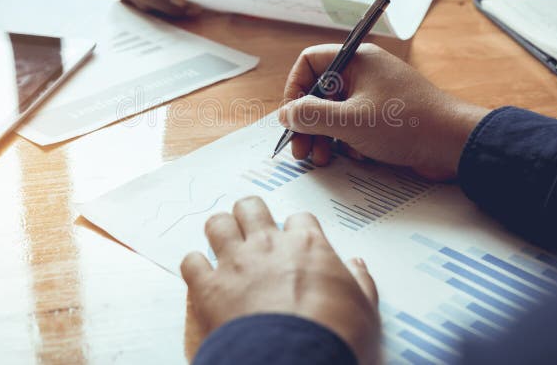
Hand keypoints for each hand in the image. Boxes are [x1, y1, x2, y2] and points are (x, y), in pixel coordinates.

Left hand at [181, 196, 379, 363]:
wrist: (295, 363)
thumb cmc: (334, 338)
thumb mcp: (364, 310)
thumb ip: (360, 282)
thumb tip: (357, 265)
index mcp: (307, 246)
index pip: (299, 219)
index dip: (296, 229)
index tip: (296, 241)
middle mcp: (268, 246)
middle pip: (251, 207)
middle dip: (249, 215)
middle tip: (251, 229)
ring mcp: (235, 263)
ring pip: (217, 224)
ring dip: (219, 231)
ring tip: (222, 242)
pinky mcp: (208, 288)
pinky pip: (191, 262)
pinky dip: (195, 267)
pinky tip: (201, 276)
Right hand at [278, 44, 489, 179]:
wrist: (454, 144)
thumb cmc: (406, 124)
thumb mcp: (349, 122)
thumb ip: (311, 116)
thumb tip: (286, 115)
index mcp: (357, 60)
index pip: (309, 62)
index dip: (294, 89)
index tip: (291, 117)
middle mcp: (365, 72)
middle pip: (320, 92)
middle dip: (308, 123)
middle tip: (301, 151)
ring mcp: (376, 94)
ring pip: (336, 112)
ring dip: (325, 136)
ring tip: (323, 159)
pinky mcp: (385, 116)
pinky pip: (354, 124)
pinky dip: (349, 141)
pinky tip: (358, 156)